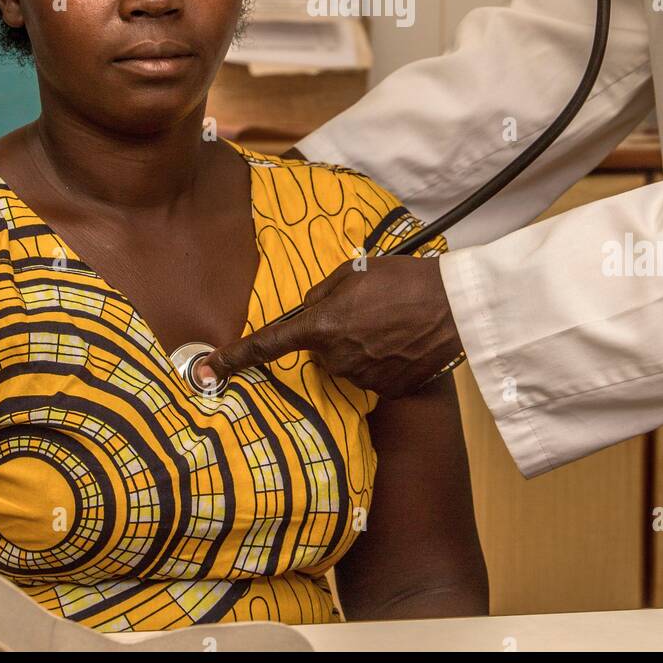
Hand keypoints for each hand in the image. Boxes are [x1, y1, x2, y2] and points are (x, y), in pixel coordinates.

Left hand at [199, 255, 461, 397]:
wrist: (455, 306)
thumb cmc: (404, 279)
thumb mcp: (354, 271)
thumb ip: (321, 294)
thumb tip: (307, 313)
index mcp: (323, 325)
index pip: (268, 345)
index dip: (234, 357)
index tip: (207, 370)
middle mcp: (337, 358)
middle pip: (319, 349)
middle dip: (333, 332)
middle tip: (368, 309)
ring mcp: (363, 378)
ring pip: (346, 362)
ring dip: (360, 346)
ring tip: (392, 322)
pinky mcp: (387, 391)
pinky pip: (372, 375)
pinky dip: (383, 361)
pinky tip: (403, 342)